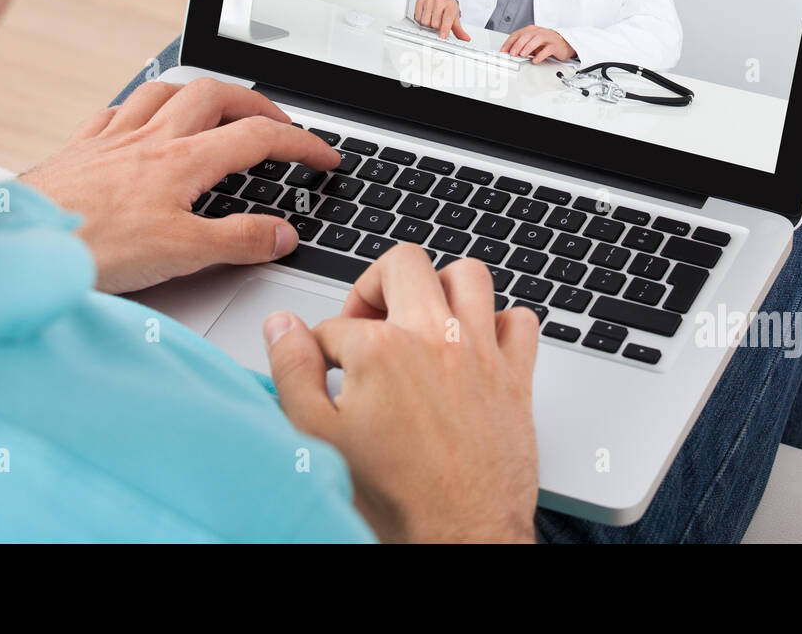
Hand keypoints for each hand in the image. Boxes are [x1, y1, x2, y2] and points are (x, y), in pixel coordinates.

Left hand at [19, 79, 340, 293]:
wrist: (16, 244)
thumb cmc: (88, 248)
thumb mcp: (180, 254)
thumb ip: (238, 240)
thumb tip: (282, 232)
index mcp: (182, 161)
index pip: (257, 136)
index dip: (300, 143)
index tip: (323, 158)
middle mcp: (150, 137)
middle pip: (217, 94)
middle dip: (257, 101)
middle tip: (278, 121)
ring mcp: (112, 137)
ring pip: (167, 91)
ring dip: (201, 91)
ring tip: (218, 106)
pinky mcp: (79, 147)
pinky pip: (118, 109)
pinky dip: (143, 106)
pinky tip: (141, 119)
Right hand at [264, 245, 539, 542]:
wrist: (460, 537)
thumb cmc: (396, 499)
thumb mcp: (317, 439)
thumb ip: (292, 371)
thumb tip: (281, 325)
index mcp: (382, 351)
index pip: (336, 322)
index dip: (321, 347)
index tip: (325, 371)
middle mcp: (435, 337)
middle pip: (403, 263)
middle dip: (376, 285)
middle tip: (368, 322)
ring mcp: (481, 353)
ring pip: (469, 276)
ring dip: (442, 288)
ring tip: (423, 318)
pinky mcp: (516, 376)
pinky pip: (521, 321)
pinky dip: (501, 324)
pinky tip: (478, 346)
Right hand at [414, 0, 469, 40]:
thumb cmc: (448, 7)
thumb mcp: (455, 17)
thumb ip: (459, 30)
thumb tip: (466, 39)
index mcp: (450, 5)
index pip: (447, 19)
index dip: (444, 28)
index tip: (442, 36)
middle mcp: (439, 1)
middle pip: (435, 23)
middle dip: (436, 27)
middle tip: (439, 22)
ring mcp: (429, 0)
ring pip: (425, 21)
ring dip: (428, 24)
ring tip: (432, 19)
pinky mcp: (420, 0)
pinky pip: (418, 17)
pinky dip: (421, 20)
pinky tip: (426, 15)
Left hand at [501, 24, 575, 62]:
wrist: (564, 43)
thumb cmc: (547, 42)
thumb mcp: (533, 42)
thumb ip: (523, 45)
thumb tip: (511, 53)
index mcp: (532, 30)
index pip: (518, 34)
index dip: (509, 42)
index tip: (503, 51)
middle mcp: (539, 32)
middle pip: (526, 36)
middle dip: (517, 45)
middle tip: (512, 53)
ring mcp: (548, 38)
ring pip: (536, 40)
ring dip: (528, 47)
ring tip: (522, 55)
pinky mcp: (555, 45)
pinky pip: (547, 49)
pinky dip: (540, 55)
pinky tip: (535, 60)